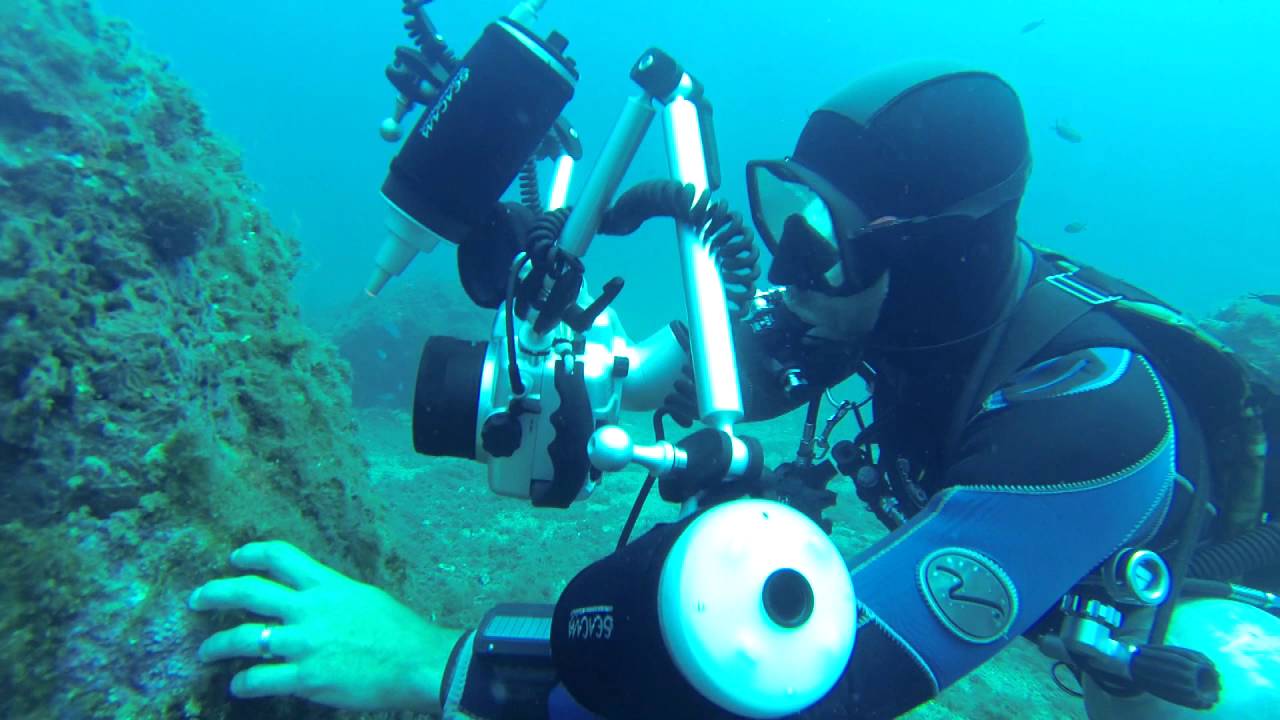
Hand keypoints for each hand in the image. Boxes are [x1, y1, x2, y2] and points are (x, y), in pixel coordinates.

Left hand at [189, 540, 461, 711]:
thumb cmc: (398, 631)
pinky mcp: (305, 677)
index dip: (251, 553)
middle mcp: (309, 609)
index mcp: (326, 585)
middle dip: (215, 593)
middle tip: (197, 600)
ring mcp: (304, 644)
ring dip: (216, 645)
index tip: (234, 559)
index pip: (280, 557)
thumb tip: (311, 599)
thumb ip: (332, 596)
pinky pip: (259, 679)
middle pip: (249, 591)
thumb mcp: (363, 597)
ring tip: (204, 652)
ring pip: (243, 638)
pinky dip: (242, 683)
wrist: (418, 662)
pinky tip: (238, 685)